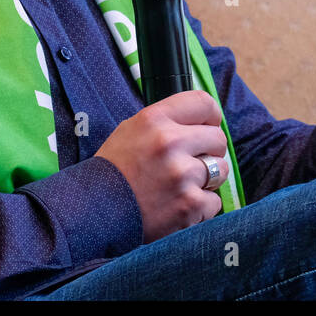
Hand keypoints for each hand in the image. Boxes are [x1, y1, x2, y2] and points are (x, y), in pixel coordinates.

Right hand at [96, 91, 229, 242]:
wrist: (94, 213)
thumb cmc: (114, 171)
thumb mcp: (131, 130)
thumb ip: (166, 121)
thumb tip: (200, 120)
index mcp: (155, 119)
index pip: (204, 103)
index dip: (210, 117)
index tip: (206, 127)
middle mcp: (170, 142)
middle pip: (218, 138)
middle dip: (208, 151)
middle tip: (189, 162)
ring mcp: (182, 175)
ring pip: (221, 169)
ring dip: (207, 179)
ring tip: (181, 185)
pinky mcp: (190, 205)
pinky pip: (215, 200)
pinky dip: (200, 206)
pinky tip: (177, 205)